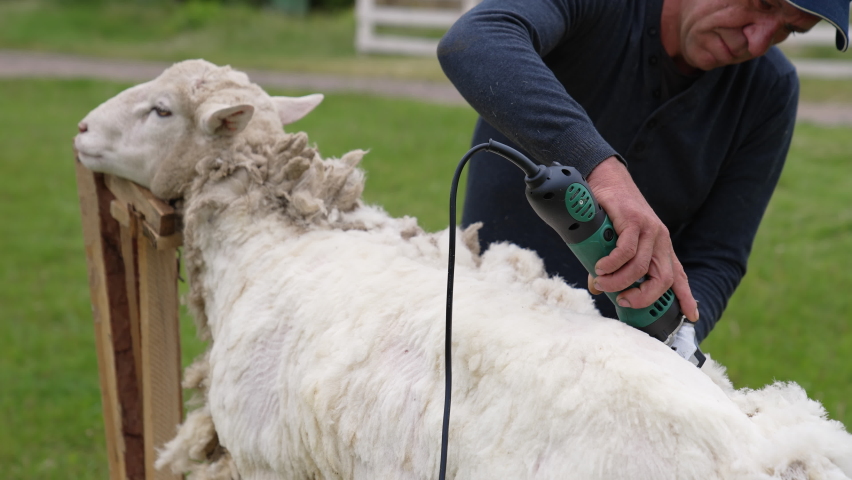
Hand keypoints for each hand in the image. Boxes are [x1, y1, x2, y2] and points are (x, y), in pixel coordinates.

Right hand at [585, 157, 698, 321]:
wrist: (607, 179)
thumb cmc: (610, 212)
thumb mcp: (615, 243)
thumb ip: (612, 267)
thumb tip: (599, 288)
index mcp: (660, 247)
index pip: (678, 275)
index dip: (686, 297)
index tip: (692, 316)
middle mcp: (660, 239)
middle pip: (662, 279)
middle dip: (643, 297)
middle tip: (622, 301)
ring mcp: (649, 229)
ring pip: (640, 267)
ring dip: (619, 281)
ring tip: (602, 282)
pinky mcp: (634, 221)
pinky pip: (626, 251)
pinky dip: (612, 263)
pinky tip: (601, 267)